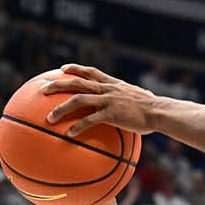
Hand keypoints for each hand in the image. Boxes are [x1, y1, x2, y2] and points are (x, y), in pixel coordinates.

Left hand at [40, 64, 158, 137]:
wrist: (160, 112)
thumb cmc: (153, 109)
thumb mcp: (140, 98)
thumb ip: (130, 100)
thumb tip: (131, 106)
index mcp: (113, 84)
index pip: (91, 71)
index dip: (75, 69)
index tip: (62, 69)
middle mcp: (108, 89)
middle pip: (77, 82)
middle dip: (58, 84)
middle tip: (43, 89)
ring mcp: (108, 100)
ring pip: (79, 99)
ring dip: (62, 108)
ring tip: (49, 118)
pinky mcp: (112, 114)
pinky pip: (90, 120)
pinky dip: (78, 126)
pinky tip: (69, 134)